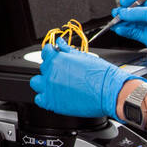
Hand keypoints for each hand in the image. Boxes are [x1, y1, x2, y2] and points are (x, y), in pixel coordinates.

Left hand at [30, 39, 144, 119]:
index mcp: (58, 59)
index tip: (55, 56)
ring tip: (56, 84)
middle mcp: (51, 73)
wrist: (109, 92)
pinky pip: (39, 99)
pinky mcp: (53, 103)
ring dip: (43, 82)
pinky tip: (55, 96)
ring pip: (36, 83)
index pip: (45, 52)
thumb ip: (68, 50)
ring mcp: (50, 88)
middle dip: (51, 68)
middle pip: (43, 68)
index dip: (51, 54)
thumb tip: (60, 43)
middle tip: (64, 73)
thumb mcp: (84, 56)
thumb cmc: (101, 75)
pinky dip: (44, 97)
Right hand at [111, 0, 146, 78]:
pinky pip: (135, 33)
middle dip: (125, 12)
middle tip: (116, 13)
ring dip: (124, 22)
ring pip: (134, 23)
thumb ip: (138, 12)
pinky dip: (126, 31)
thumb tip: (125, 12)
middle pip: (137, 11)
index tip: (122, 2)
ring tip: (114, 22)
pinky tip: (120, 29)